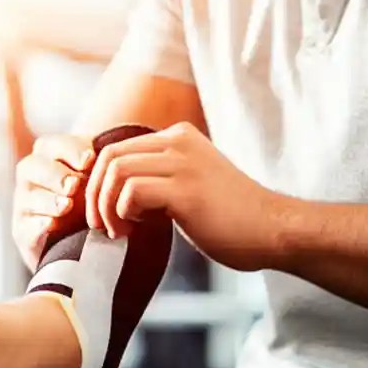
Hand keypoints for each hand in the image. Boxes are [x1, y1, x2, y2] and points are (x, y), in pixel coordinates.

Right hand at [12, 134, 94, 271]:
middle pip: (32, 167)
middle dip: (55, 175)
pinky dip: (38, 225)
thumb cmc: (91, 196)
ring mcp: (24, 204)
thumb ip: (103, 162)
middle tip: (74, 184)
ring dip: (48, 201)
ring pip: (27, 197)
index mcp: (47, 155)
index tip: (90, 159)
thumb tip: (116, 155)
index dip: (70, 149)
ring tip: (66, 205)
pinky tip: (52, 225)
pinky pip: (25, 227)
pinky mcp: (23, 232)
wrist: (79, 235)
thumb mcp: (97, 177)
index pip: (53, 145)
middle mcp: (31, 177)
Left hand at [84, 122, 281, 271]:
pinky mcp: (186, 189)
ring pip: (116, 172)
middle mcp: (179, 141)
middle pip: (109, 156)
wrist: (272, 230)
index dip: (100, 182)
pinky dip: (125, 213)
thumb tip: (113, 193)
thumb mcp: (190, 183)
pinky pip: (132, 192)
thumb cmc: (231, 218)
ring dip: (107, 206)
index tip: (105, 211)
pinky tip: (139, 229)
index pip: (117, 147)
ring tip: (119, 230)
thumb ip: (159, 178)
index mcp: (178, 136)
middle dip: (95, 194)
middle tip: (103, 225)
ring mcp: (183, 163)